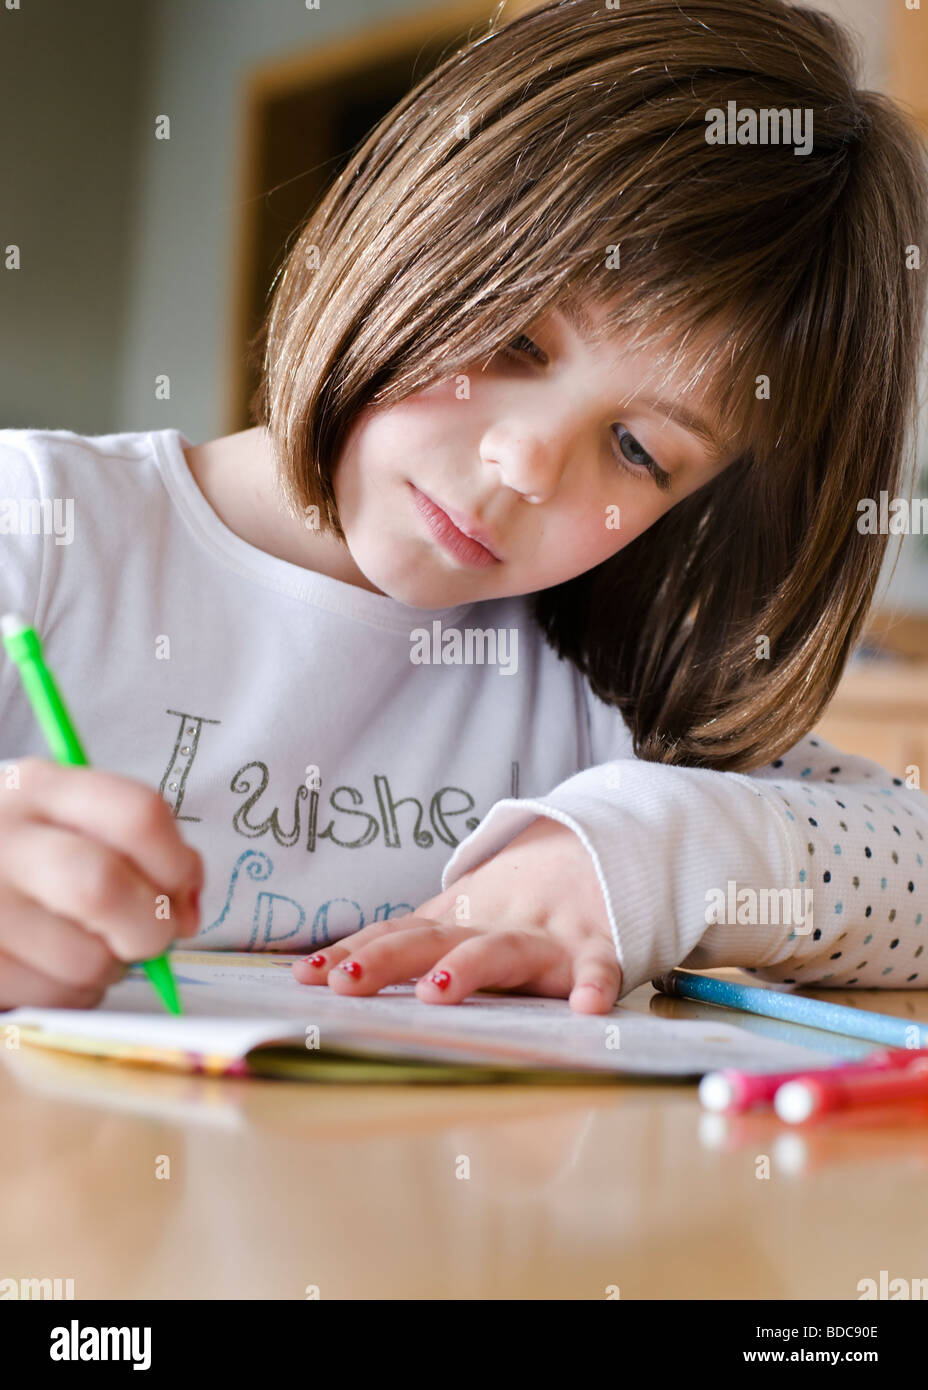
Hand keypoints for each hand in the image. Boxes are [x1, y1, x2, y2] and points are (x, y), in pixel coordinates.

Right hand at [0, 757, 202, 1008]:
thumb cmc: (25, 859)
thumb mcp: (69, 823)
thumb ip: (139, 848)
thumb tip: (187, 910)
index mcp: (40, 788)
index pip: (137, 813)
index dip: (178, 863)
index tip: (182, 892)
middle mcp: (3, 838)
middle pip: (102, 887)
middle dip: (149, 927)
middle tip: (151, 938)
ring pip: (86, 958)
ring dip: (110, 968)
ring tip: (86, 949)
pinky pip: (56, 997)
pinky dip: (74, 994)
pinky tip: (53, 968)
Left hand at [292, 815, 621, 1012]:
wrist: (601, 856)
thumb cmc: (517, 911)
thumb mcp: (460, 922)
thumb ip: (407, 944)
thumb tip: (317, 973)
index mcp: (457, 924)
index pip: (396, 936)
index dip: (353, 954)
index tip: (307, 976)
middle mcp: (492, 928)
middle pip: (433, 942)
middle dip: (386, 961)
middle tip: (344, 983)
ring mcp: (544, 939)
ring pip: (503, 951)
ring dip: (470, 968)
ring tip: (436, 990)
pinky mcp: (595, 950)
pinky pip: (598, 968)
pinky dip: (594, 983)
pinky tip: (586, 1007)